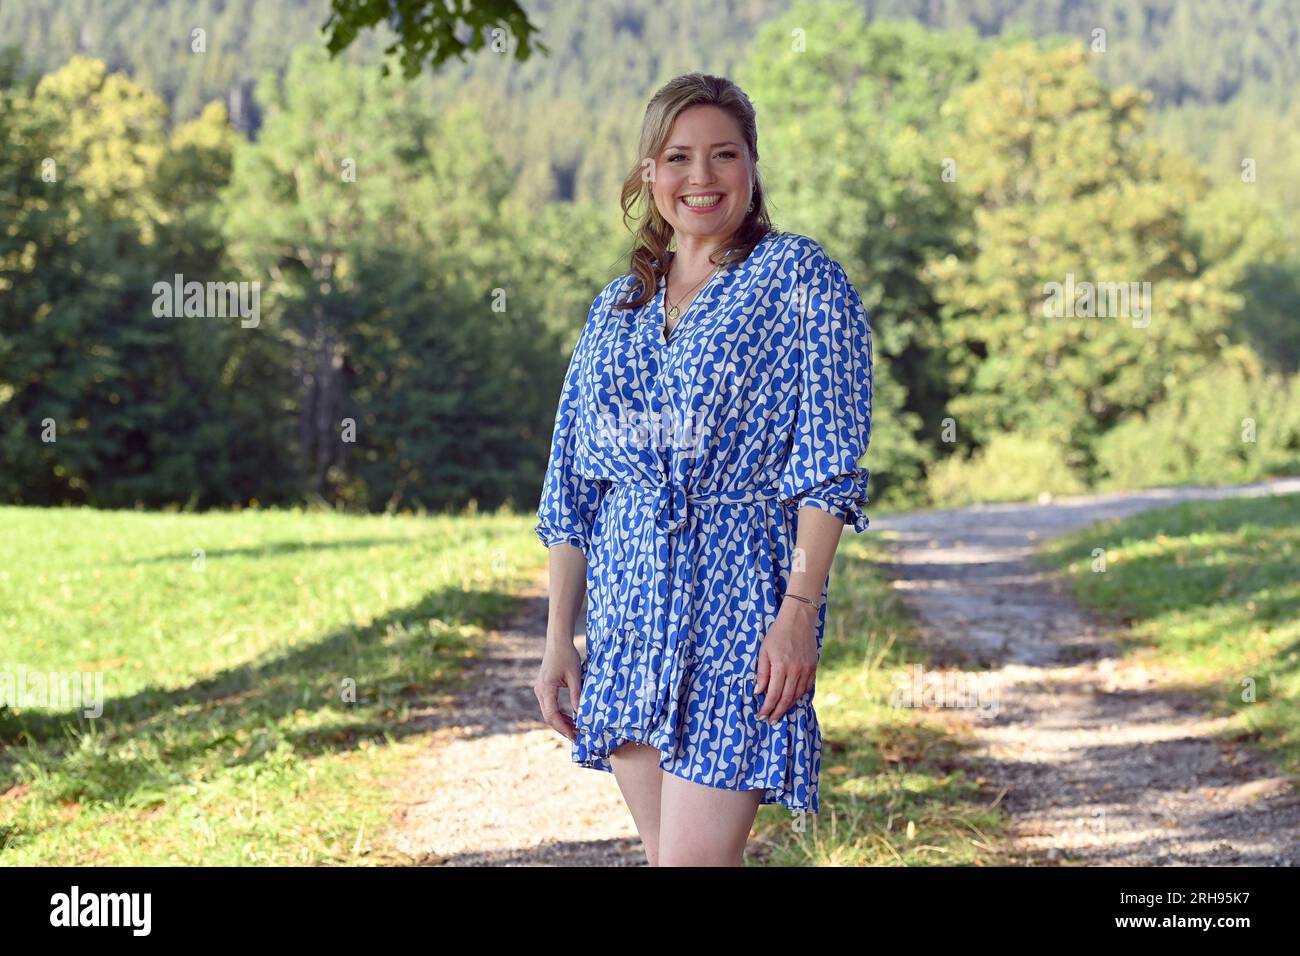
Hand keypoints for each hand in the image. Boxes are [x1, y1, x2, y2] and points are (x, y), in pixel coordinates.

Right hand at [535, 642, 582, 740]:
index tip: (574, 736)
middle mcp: (540, 691)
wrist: (558, 642)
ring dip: (561, 722)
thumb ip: (576, 695)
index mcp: (546, 688)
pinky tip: (570, 718)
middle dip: (562, 728)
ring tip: (575, 728)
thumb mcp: (575, 676)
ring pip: (548, 712)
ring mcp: (540, 690)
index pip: (552, 714)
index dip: (563, 727)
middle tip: (577, 736)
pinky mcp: (543, 688)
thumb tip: (580, 714)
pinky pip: (549, 705)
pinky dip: (559, 713)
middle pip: (548, 716)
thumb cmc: (567, 656)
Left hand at [754, 599, 819, 723]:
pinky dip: (799, 696)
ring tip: (779, 713)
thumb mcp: (764, 651)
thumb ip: (762, 673)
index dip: (767, 708)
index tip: (761, 716)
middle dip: (777, 712)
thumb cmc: (777, 634)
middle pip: (786, 698)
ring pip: (797, 695)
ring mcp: (806, 670)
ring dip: (788, 706)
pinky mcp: (813, 667)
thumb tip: (759, 692)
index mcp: (781, 667)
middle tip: (770, 721)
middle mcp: (795, 671)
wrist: (798, 620)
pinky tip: (792, 700)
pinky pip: (806, 687)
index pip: (773, 694)